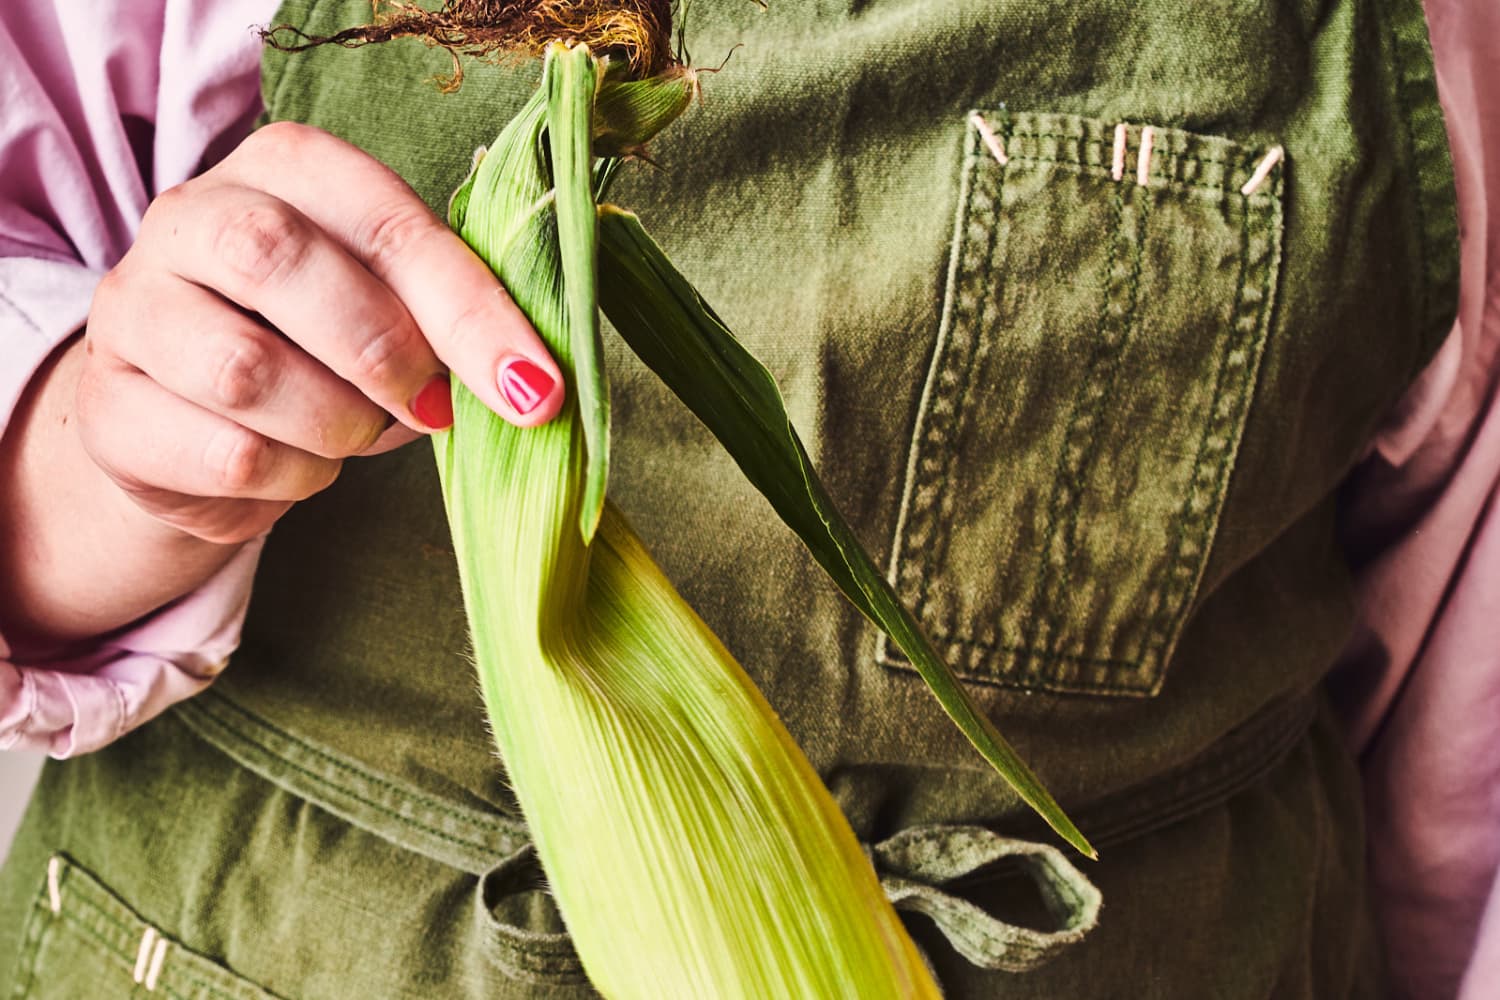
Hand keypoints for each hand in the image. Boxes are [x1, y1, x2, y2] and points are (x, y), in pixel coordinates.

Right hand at [0, 122, 561, 640]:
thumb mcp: (393, 312)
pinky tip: (299, 465)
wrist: (199, 425)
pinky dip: (292, 477)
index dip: (469, 309)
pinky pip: (225, 454)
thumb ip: (447, 322)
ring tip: (356, 433)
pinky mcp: (109, 409)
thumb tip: (529, 383)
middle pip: (279, 259)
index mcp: (284, 169)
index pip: (384, 218)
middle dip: (382, 351)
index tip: (535, 387)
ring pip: (247, 369)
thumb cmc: (319, 351)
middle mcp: (190, 217)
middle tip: (430, 408)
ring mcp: (134, 309)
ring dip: (337, 425)